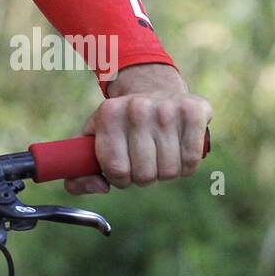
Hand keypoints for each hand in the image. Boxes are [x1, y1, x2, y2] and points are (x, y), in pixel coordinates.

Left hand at [64, 64, 211, 195]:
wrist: (154, 88)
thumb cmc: (122, 122)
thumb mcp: (95, 136)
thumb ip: (80, 167)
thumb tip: (99, 187)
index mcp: (109, 113)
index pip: (116, 170)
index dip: (120, 179)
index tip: (123, 169)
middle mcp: (137, 108)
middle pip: (144, 175)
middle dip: (144, 177)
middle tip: (144, 160)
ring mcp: (166, 108)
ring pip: (169, 172)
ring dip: (166, 171)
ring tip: (160, 152)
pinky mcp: (193, 111)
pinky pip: (191, 160)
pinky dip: (186, 164)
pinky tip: (178, 148)